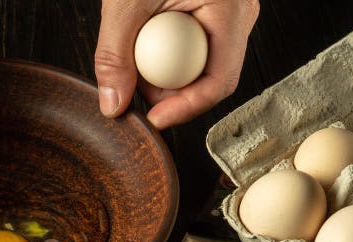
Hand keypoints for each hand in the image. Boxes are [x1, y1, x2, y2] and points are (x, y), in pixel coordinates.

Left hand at [94, 0, 258, 128]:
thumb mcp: (125, 4)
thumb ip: (114, 57)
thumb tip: (112, 106)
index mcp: (230, 11)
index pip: (219, 83)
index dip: (183, 109)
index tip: (152, 118)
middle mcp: (240, 15)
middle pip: (210, 78)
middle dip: (169, 93)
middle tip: (132, 86)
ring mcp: (231, 15)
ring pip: (202, 65)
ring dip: (166, 75)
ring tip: (135, 59)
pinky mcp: (217, 13)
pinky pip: (197, 48)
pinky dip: (168, 55)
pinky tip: (145, 44)